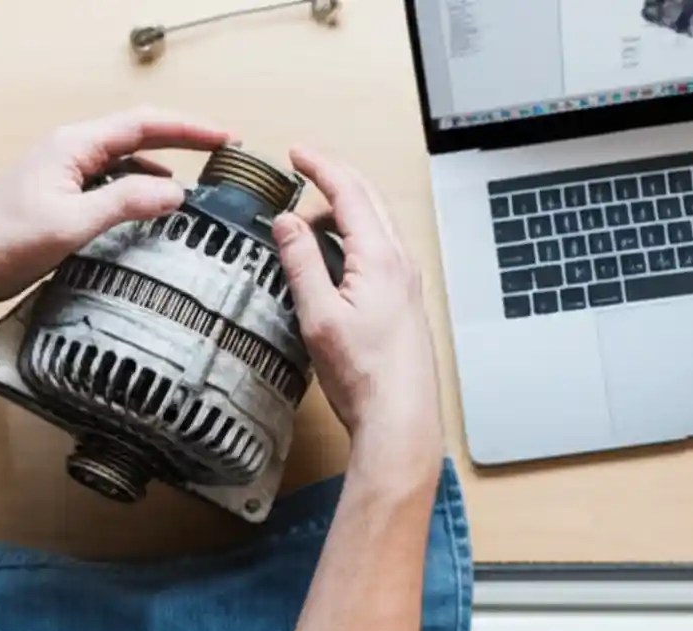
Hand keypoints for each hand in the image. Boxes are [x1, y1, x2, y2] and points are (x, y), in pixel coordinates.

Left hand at [0, 107, 230, 303]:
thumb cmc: (10, 242)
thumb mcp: (75, 222)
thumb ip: (127, 202)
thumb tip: (175, 190)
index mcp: (74, 145)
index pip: (143, 124)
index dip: (188, 129)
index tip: (224, 138)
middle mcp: (70, 149)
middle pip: (136, 134)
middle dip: (181, 140)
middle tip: (221, 150)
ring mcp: (63, 169)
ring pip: (123, 158)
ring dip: (159, 166)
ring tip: (195, 182)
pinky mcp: (59, 192)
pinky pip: (108, 179)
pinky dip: (136, 186)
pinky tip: (151, 204)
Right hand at [272, 148, 441, 450]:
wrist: (400, 416)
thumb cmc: (363, 374)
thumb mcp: (318, 315)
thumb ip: (300, 263)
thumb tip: (286, 222)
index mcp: (380, 257)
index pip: (349, 192)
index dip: (320, 166)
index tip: (296, 153)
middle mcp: (400, 262)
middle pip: (368, 201)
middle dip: (332, 182)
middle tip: (301, 174)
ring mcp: (406, 281)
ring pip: (374, 226)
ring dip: (341, 215)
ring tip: (303, 230)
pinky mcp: (403, 301)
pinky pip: (378, 252)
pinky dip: (352, 240)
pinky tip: (331, 262)